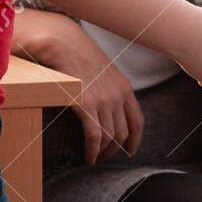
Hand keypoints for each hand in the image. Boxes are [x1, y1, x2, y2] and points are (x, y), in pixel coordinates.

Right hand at [19, 13, 141, 164]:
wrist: (64, 44)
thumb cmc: (79, 57)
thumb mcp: (104, 71)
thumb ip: (110, 89)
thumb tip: (108, 107)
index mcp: (125, 88)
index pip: (137, 121)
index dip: (135, 139)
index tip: (129, 151)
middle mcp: (117, 96)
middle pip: (122, 133)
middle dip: (114, 149)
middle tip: (104, 157)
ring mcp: (103, 101)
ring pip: (109, 138)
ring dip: (102, 153)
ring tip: (93, 158)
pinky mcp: (86, 105)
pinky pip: (94, 136)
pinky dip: (92, 150)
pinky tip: (88, 156)